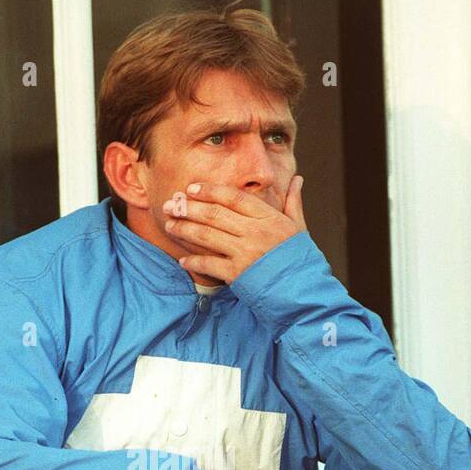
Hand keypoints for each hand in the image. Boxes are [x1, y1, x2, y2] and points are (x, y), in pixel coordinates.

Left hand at [162, 177, 306, 284]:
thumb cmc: (299, 258)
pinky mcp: (237, 273)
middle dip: (189, 208)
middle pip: (214, 214)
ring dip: (185, 229)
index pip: (233, 198)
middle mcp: (254, 232)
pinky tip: (182, 259)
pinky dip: (194, 261)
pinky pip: (209, 264)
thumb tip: (297, 179)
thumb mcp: (299, 227)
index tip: (191, 188)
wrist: (301, 290)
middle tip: (171, 205)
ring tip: (169, 225)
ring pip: (207, 235)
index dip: (209, 191)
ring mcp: (245, 252)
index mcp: (268, 217)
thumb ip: (294, 202)